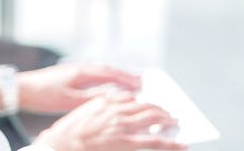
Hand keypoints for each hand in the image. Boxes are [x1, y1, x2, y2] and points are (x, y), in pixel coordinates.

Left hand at [17, 63, 141, 113]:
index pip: (110, 74)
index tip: (142, 83)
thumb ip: (92, 97)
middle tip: (141, 80)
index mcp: (82, 72)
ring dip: (115, 75)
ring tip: (128, 81)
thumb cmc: (43, 95)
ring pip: (100, 70)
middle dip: (125, 75)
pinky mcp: (69, 74)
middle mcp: (80, 68)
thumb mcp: (70, 100)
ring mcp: (74, 70)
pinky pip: (93, 73)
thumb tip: (113, 96)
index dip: (127, 79)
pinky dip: (105, 77)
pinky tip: (106, 84)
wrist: (22, 88)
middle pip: (108, 69)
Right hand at [35, 91, 185, 150]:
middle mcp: (118, 111)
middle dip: (160, 110)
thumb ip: (102, 106)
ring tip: (176, 123)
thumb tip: (115, 104)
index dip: (144, 102)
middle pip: (146, 107)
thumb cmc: (70, 131)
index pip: (132, 98)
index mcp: (107, 101)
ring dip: (167, 120)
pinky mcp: (128, 142)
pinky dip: (170, 142)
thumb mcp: (85, 111)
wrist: (63, 144)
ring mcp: (124, 126)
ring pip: (154, 120)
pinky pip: (155, 142)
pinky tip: (180, 144)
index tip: (148, 103)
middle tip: (169, 113)